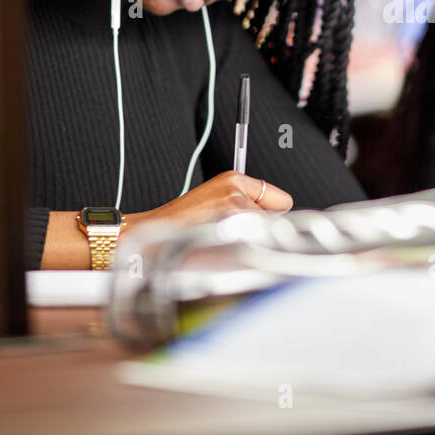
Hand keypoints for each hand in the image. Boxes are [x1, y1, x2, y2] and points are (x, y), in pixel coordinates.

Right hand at [125, 171, 292, 235]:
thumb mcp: (216, 201)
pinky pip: (253, 248)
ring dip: (248, 245)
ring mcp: (234, 208)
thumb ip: (247, 205)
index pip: (282, 201)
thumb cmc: (181, 226)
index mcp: (234, 180)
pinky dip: (241, 255)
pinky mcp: (229, 227)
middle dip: (259, 232)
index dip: (271, 217)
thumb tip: (279, 223)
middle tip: (228, 236)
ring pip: (266, 237)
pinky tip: (218, 251)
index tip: (259, 224)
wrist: (151, 238)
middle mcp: (236, 190)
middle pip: (277, 221)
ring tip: (219, 243)